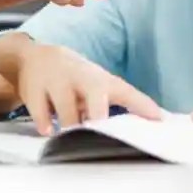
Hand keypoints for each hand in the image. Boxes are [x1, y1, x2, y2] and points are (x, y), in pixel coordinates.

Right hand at [17, 44, 160, 134]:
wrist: (34, 56)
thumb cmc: (76, 78)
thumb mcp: (100, 85)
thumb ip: (125, 102)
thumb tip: (155, 122)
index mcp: (101, 80)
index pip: (126, 91)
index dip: (142, 104)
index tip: (158, 119)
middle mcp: (81, 78)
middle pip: (94, 94)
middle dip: (98, 114)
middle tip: (100, 129)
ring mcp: (57, 81)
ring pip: (66, 110)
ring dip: (70, 126)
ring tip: (70, 136)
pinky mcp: (34, 89)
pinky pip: (40, 112)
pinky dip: (45, 124)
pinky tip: (48, 131)